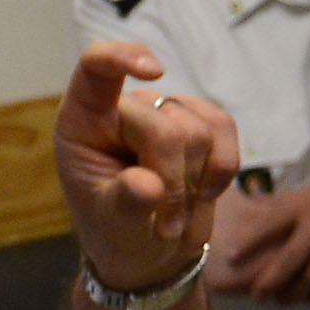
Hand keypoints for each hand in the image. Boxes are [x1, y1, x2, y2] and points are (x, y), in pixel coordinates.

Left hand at [52, 40, 236, 286]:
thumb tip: (147, 184)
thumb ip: (126, 204)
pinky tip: (205, 191)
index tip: (156, 70)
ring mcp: (164, 113)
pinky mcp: (200, 123)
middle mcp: (123, 110)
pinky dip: (223, 166)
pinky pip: (225, 128)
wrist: (151, 251)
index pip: (96, 69)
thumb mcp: (114, 229)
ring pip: (200, 128)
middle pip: (165, 123)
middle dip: (174, 178)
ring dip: (196, 180)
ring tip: (176, 211)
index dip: (123, 58)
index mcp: (84, 123)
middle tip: (165, 221)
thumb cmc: (118, 235)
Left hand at [221, 164, 309, 302]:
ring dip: (292, 294)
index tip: (230, 257)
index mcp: (303, 207)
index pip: (269, 225)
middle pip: (288, 261)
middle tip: (256, 296)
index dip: (248, 242)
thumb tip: (254, 204)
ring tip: (281, 301)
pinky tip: (309, 297)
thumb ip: (285, 203)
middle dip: (269, 282)